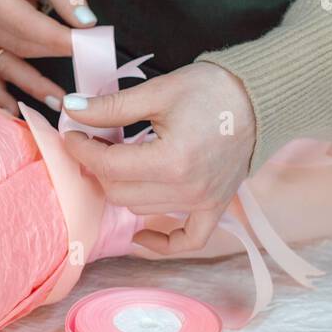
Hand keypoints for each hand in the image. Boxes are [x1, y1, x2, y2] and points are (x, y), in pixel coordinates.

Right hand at [0, 0, 96, 114]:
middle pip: (20, 47)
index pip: (27, 26)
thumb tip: (87, 24)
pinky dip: (2, 94)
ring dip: (34, 85)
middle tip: (91, 67)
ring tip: (61, 101)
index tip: (90, 46)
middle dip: (56, 57)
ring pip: (8, 64)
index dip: (60, 39)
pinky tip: (15, 112)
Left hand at [63, 62, 255, 253]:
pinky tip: (141, 236)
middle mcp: (187, 189)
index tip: (72, 133)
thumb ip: (111, 107)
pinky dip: (162, 242)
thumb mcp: (158, 91)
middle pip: (118, 192)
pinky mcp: (216, 207)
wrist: (260, 98)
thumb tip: (71, 108)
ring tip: (121, 161)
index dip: (81, 149)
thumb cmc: (212, 90)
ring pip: (140, 210)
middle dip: (100, 168)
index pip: (108, 165)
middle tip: (96, 143)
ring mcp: (203, 202)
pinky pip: (187, 240)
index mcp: (171, 160)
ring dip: (123, 189)